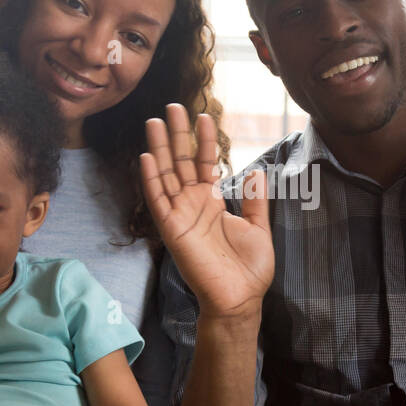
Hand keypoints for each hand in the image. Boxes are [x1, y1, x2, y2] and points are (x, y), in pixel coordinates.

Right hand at [140, 104, 273, 318]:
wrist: (240, 299)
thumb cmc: (249, 269)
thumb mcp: (258, 229)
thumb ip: (254, 201)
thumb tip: (256, 171)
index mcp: (212, 202)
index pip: (205, 163)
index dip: (204, 140)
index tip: (204, 115)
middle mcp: (193, 205)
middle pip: (180, 162)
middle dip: (177, 134)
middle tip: (172, 106)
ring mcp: (180, 215)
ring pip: (165, 175)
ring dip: (159, 148)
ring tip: (155, 120)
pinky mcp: (172, 230)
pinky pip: (158, 200)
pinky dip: (151, 179)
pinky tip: (147, 156)